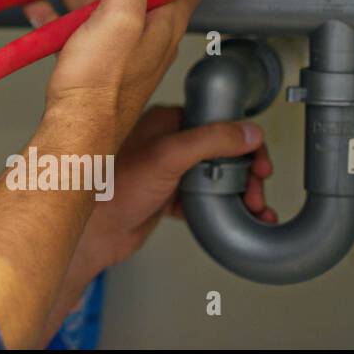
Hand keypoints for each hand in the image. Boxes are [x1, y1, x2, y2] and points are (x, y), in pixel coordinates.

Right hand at [29, 0, 205, 150]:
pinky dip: (57, 14)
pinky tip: (38, 8)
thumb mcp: (120, 17)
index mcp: (164, 25)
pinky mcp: (94, 66)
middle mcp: (147, 39)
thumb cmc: (99, 87)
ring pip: (100, 8)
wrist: (74, 129)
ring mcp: (119, 53)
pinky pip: (76, 31)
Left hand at [74, 104, 276, 270]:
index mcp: (164, 122)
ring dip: (240, 191)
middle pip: (222, 151)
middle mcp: (167, 143)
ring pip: (216, 176)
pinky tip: (241, 217)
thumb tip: (248, 132)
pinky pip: (206, 199)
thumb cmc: (112, 189)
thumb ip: (209, 140)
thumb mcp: (166, 156)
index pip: (217, 121)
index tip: (260, 161)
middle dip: (247, 172)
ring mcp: (168, 171)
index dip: (243, 141)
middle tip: (256, 191)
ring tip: (255, 208)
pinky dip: (226, 208)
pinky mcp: (168, 196)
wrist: (93, 232)